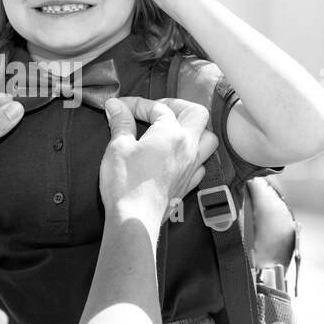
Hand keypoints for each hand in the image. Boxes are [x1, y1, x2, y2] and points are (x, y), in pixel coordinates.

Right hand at [98, 97, 216, 228]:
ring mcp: (192, 167)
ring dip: (194, 129)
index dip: (137, 104)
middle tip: (157, 110)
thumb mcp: (118, 147)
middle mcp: (188, 147)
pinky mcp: (189, 184)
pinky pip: (201, 163)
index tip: (121, 108)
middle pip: (197, 114)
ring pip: (208, 139)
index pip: (158, 108)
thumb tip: (116, 106)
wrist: (135, 219)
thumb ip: (121, 122)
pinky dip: (193, 155)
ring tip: (174, 131)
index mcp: (171, 133)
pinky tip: (177, 157)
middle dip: (178, 106)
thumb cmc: (126, 183)